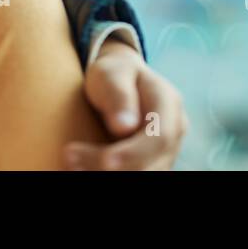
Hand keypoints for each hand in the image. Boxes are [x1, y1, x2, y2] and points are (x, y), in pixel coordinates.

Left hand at [65, 40, 188, 169]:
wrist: (120, 81)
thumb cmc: (113, 74)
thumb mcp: (110, 74)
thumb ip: (117, 95)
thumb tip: (124, 127)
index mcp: (169, 102)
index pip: (160, 136)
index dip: (134, 153)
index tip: (105, 160)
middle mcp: (175, 128)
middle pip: (152, 161)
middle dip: (114, 167)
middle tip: (72, 159)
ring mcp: (168, 148)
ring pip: (145, 172)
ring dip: (110, 174)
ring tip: (74, 164)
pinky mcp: (154, 161)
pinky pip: (136, 173)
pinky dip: (110, 174)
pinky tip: (83, 168)